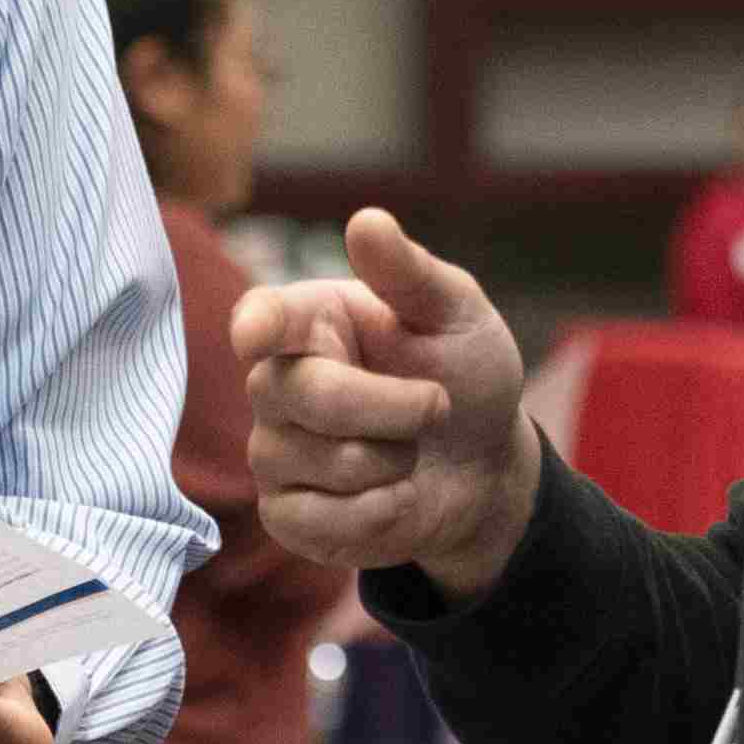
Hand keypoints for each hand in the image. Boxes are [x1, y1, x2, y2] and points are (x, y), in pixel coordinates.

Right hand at [239, 208, 536, 603]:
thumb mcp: (457, 314)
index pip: (264, 318)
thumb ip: (409, 273)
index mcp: (310, 321)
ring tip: (409, 450)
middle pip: (308, 397)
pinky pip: (325, 523)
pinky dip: (384, 513)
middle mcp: (277, 384)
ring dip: (398, 463)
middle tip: (437, 404)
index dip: (259, 326)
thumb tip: (366, 220)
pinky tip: (396, 496)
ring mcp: (275, 453)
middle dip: (396, 408)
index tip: (258, 333)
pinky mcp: (288, 516)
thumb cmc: (465, 374)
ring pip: (328, 465)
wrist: (485, 467)